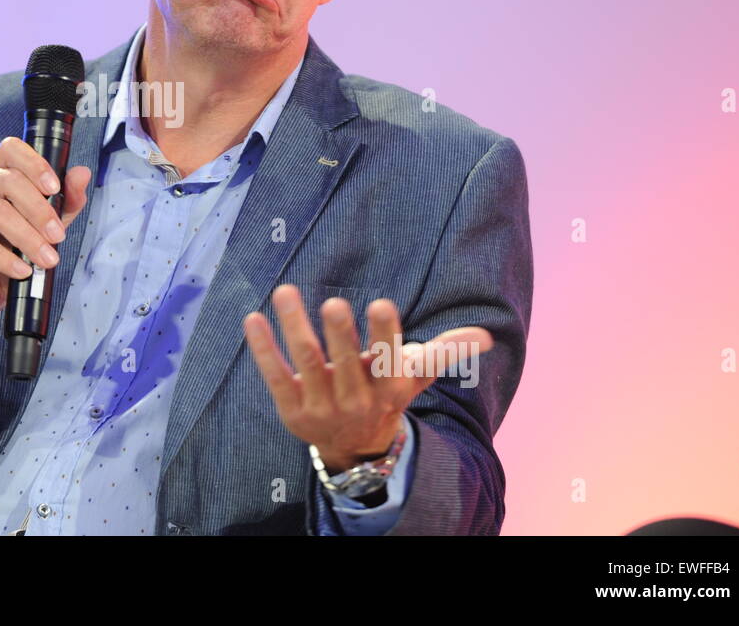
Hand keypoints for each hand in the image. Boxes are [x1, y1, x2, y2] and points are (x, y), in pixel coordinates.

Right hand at [0, 136, 91, 358]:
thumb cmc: (5, 260)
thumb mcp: (41, 232)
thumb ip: (62, 204)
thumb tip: (82, 174)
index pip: (11, 149)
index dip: (34, 164)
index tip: (55, 189)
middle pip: (8, 181)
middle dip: (40, 211)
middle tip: (59, 237)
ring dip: (27, 237)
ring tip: (45, 259)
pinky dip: (4, 257)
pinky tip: (21, 270)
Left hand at [243, 284, 492, 473]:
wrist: (353, 446)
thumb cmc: (383, 393)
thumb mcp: (413, 375)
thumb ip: (445, 352)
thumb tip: (485, 337)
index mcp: (388, 388)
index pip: (389, 360)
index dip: (384, 333)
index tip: (381, 303)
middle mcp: (355, 400)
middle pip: (346, 364)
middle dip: (340, 335)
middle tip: (333, 304)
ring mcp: (320, 406)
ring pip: (306, 362)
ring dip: (294, 327)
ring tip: (285, 291)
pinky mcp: (290, 409)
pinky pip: (274, 376)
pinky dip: (263, 348)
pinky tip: (254, 318)